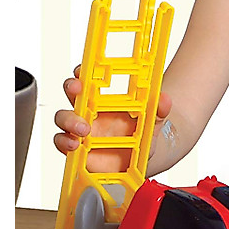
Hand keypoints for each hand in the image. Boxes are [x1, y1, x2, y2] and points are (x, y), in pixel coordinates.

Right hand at [53, 64, 172, 172]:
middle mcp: (88, 111)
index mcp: (103, 98)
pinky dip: (65, 144)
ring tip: (83, 130)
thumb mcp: (154, 120)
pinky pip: (63, 144)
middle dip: (72, 89)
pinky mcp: (78, 149)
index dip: (82, 71)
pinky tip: (75, 146)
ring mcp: (80, 130)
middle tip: (79, 91)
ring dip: (69, 121)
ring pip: (63, 120)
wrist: (142, 158)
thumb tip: (165, 99)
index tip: (83, 70)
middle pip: (71, 94)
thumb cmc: (141, 133)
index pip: (88, 78)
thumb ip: (159, 110)